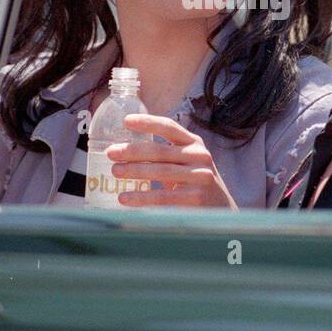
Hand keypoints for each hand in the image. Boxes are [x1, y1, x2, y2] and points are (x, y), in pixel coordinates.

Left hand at [107, 114, 237, 208]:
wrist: (221, 209)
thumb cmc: (195, 182)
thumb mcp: (188, 161)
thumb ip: (167, 153)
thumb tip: (125, 147)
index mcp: (194, 143)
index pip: (169, 127)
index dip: (147, 122)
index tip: (126, 121)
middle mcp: (199, 156)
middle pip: (159, 150)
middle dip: (132, 151)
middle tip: (110, 152)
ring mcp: (199, 176)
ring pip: (160, 172)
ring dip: (134, 171)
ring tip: (114, 172)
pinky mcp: (196, 197)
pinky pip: (162, 196)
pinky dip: (141, 197)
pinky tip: (124, 198)